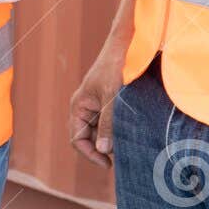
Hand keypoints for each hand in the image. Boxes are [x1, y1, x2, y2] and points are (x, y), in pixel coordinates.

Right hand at [68, 50, 122, 166]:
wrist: (126, 45)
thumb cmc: (115, 67)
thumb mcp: (112, 97)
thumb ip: (107, 124)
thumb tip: (103, 150)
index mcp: (79, 106)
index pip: (77, 139)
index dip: (90, 154)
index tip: (107, 163)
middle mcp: (85, 107)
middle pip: (88, 138)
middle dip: (102, 148)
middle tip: (121, 155)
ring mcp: (97, 105)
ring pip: (101, 131)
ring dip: (111, 138)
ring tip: (128, 143)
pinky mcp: (109, 102)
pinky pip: (110, 122)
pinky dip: (118, 129)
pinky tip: (131, 131)